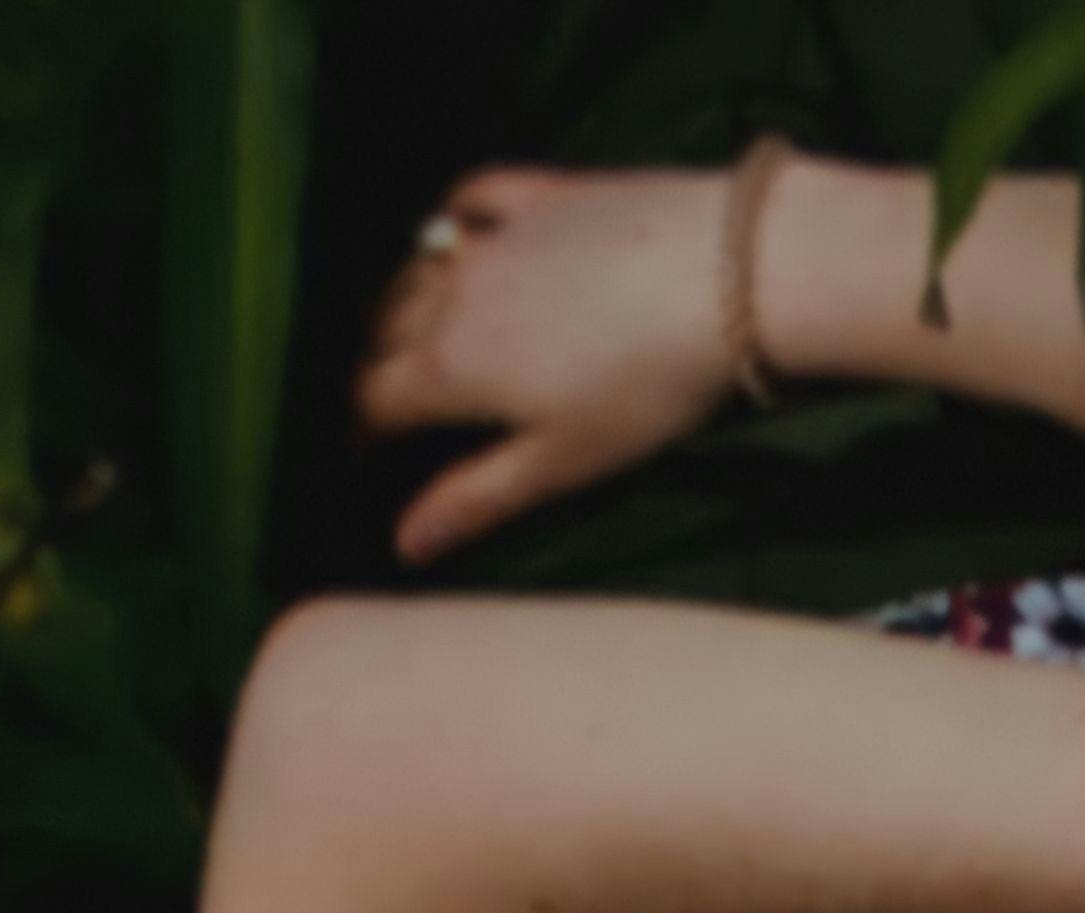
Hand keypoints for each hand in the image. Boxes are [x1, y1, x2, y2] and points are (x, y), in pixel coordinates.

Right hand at [352, 165, 740, 563]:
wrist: (723, 280)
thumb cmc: (646, 389)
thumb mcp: (561, 463)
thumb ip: (477, 498)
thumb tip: (405, 542)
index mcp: (451, 367)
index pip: (374, 397)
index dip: (361, 429)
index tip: (364, 451)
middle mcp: (453, 292)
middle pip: (385, 329)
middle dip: (377, 366)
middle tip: (388, 397)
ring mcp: (494, 238)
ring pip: (416, 266)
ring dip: (402, 301)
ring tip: (412, 331)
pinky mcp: (540, 197)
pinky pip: (471, 200)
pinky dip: (452, 221)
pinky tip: (457, 235)